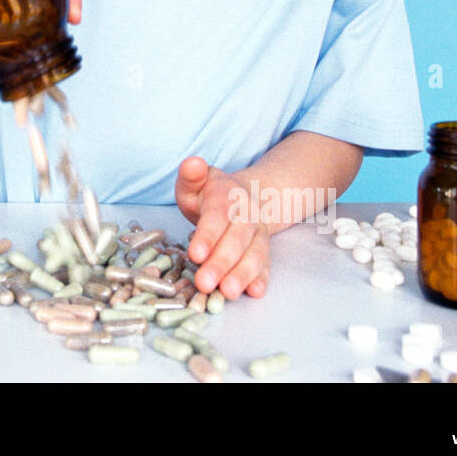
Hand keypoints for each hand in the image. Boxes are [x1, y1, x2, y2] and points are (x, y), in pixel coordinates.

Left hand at [174, 156, 269, 299]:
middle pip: (237, 239)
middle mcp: (247, 215)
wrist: (243, 197)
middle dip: (221, 262)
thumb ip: (190, 175)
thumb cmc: (209, 194)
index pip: (218, 216)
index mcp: (227, 196)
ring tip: (227, 292)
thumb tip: (193, 163)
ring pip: (254, 254)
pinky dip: (262, 279)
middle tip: (205, 283)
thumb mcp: (195, 182)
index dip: (208, 235)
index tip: (195, 254)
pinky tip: (255, 292)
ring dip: (242, 274)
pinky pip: (266, 265)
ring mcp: (258, 233)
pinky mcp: (265, 250)